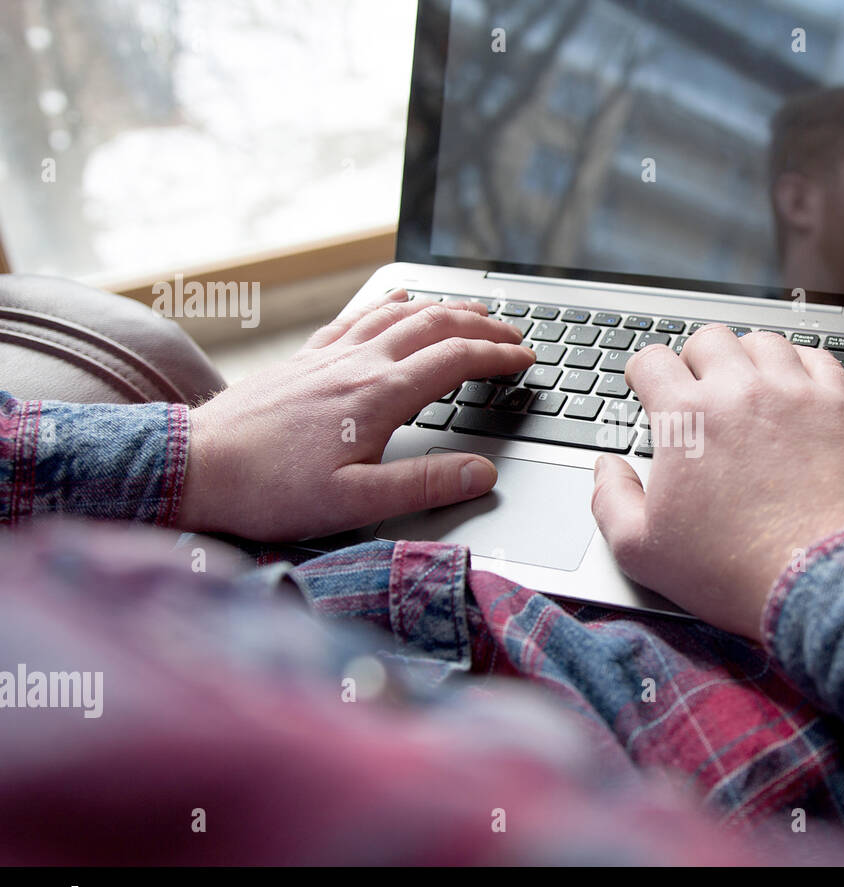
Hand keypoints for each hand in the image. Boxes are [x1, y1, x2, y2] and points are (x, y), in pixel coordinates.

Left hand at [176, 289, 534, 539]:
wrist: (194, 466)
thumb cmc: (268, 490)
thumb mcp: (355, 502)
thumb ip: (426, 483)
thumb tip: (484, 471)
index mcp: (377, 395)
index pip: (455, 360)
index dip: (498, 356)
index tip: (526, 360)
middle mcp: (356, 364)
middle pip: (435, 323)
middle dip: (482, 323)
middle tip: (513, 333)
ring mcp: (328, 356)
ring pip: (399, 312)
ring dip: (444, 307)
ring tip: (472, 312)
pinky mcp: (303, 359)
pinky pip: (357, 316)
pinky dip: (391, 304)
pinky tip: (398, 304)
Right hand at [590, 326, 843, 640]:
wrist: (820, 582)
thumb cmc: (734, 572)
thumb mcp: (642, 551)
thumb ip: (609, 501)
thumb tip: (606, 468)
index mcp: (686, 418)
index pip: (652, 360)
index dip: (643, 374)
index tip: (648, 389)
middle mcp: (740, 392)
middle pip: (709, 339)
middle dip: (695, 360)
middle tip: (698, 390)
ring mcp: (794, 394)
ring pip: (764, 342)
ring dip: (748, 358)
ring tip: (747, 387)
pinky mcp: (839, 408)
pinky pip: (819, 359)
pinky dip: (802, 366)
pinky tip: (796, 390)